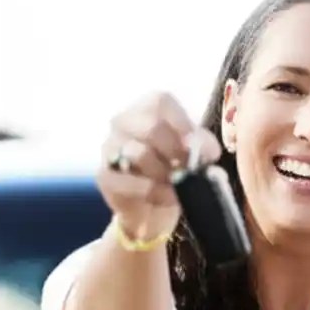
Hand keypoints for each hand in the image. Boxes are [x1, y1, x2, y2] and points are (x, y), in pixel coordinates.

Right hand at [98, 92, 221, 238]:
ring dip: (163, 173)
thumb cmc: (172, 169)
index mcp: (147, 108)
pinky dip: (152, 192)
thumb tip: (206, 149)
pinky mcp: (104, 176)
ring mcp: (110, 147)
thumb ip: (201, 145)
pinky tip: (164, 196)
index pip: (160, 101)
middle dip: (175, 150)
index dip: (182, 123)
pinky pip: (128, 182)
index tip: (196, 145)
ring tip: (175, 183)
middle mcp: (124, 122)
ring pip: (138, 153)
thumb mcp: (193, 153)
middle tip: (187, 167)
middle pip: (150, 125)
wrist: (150, 208)